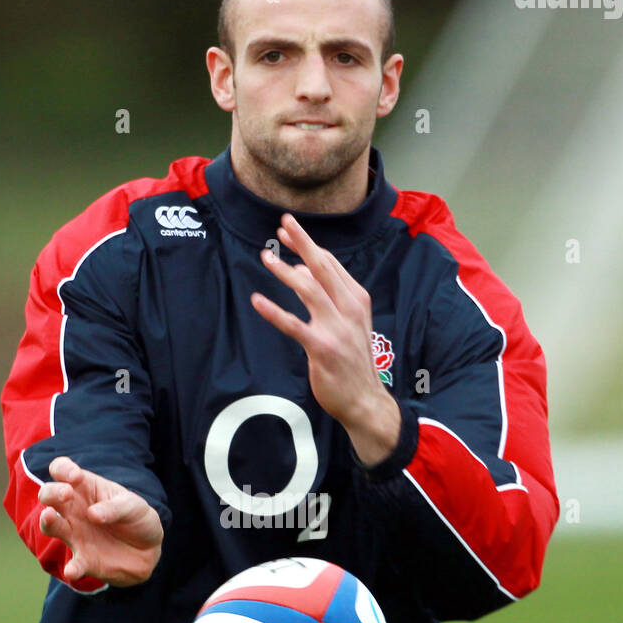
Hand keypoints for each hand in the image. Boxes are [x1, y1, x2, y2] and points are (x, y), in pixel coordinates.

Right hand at [38, 456, 162, 585]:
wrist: (148, 551)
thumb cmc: (137, 519)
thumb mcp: (134, 506)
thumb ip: (115, 507)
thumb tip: (92, 514)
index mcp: (85, 488)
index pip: (62, 470)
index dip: (62, 469)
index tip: (75, 476)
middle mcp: (73, 510)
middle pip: (48, 494)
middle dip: (51, 492)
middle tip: (66, 494)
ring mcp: (75, 534)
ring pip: (49, 525)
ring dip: (46, 520)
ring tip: (50, 517)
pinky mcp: (84, 560)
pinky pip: (73, 564)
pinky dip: (72, 568)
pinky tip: (73, 570)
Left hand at [251, 213, 400, 465]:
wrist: (365, 398)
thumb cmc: (352, 360)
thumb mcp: (347, 322)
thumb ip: (327, 296)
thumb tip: (301, 270)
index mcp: (357, 300)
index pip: (330, 264)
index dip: (309, 244)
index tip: (289, 229)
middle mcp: (349, 309)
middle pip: (322, 268)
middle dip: (302, 243)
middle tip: (283, 223)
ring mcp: (337, 328)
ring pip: (308, 290)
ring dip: (285, 271)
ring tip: (265, 257)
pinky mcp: (321, 348)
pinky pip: (293, 325)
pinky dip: (274, 311)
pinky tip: (257, 300)